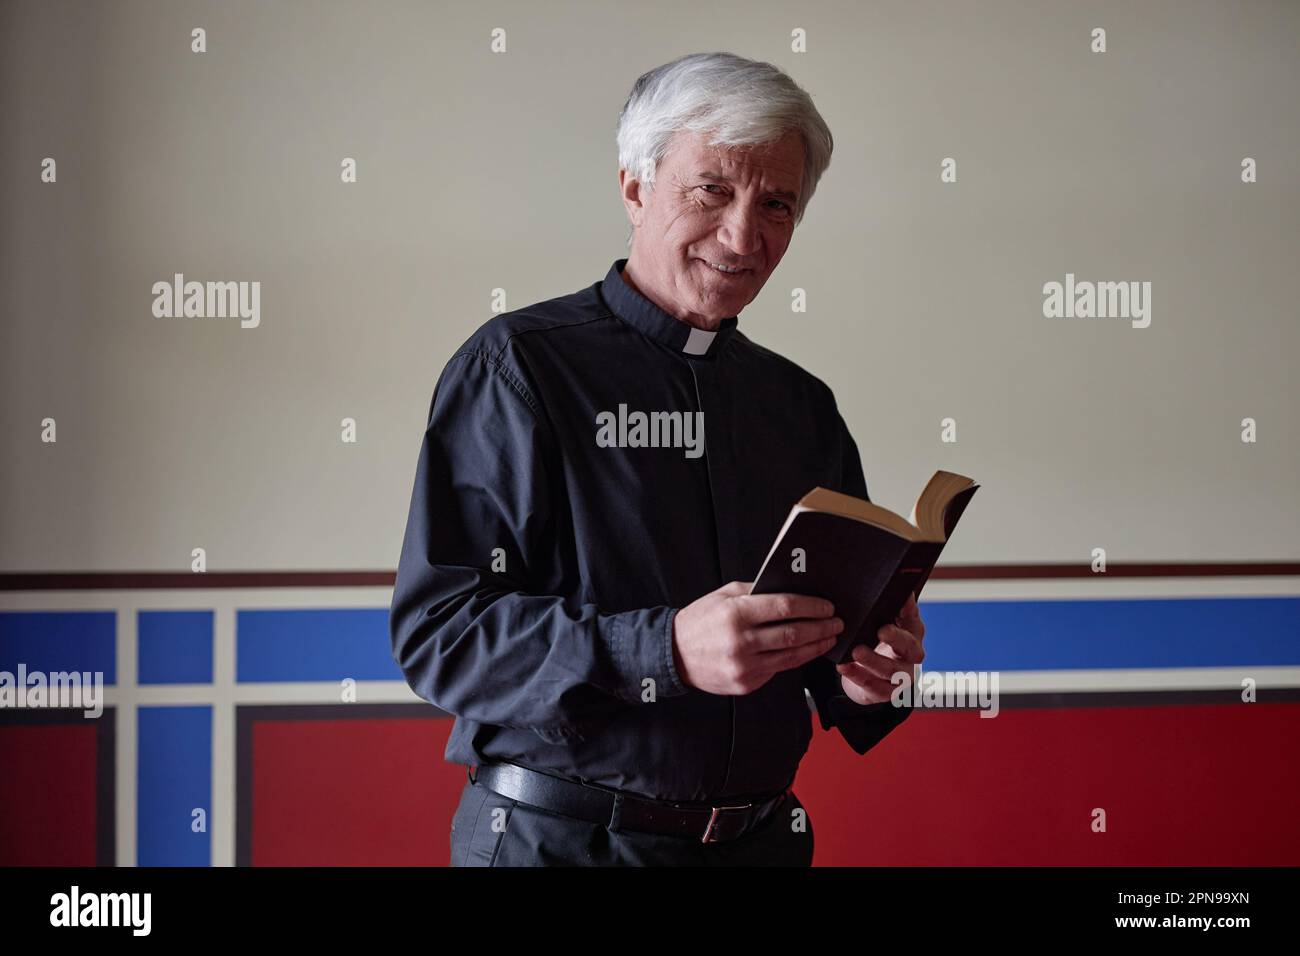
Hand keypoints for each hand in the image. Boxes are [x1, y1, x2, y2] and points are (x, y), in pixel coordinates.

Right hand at [671, 580, 843, 694]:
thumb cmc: (701, 620)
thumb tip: (791, 590)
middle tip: (837, 622)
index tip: (827, 606)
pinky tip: (805, 651)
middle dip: (821, 627)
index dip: (811, 606)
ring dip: (816, 646)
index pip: (784, 608)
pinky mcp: (746, 683)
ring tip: (829, 637)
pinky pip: (778, 669)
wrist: (674, 654)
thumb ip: (756, 592)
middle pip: (793, 634)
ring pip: (792, 657)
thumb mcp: (724, 596)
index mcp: (735, 613)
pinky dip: (795, 659)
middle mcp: (741, 641)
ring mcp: (744, 666)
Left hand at [836, 592, 925, 704]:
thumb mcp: (885, 621)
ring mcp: (901, 676)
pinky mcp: (886, 692)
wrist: (872, 674)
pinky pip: (873, 687)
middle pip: (909, 647)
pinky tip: (844, 667)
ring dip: (874, 660)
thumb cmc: (878, 641)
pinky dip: (858, 676)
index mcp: (912, 632)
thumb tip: (889, 582)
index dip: (908, 610)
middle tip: (880, 631)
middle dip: (896, 639)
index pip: (913, 619)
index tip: (900, 600)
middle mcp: (911, 655)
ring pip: (892, 670)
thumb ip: (888, 606)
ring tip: (856, 651)